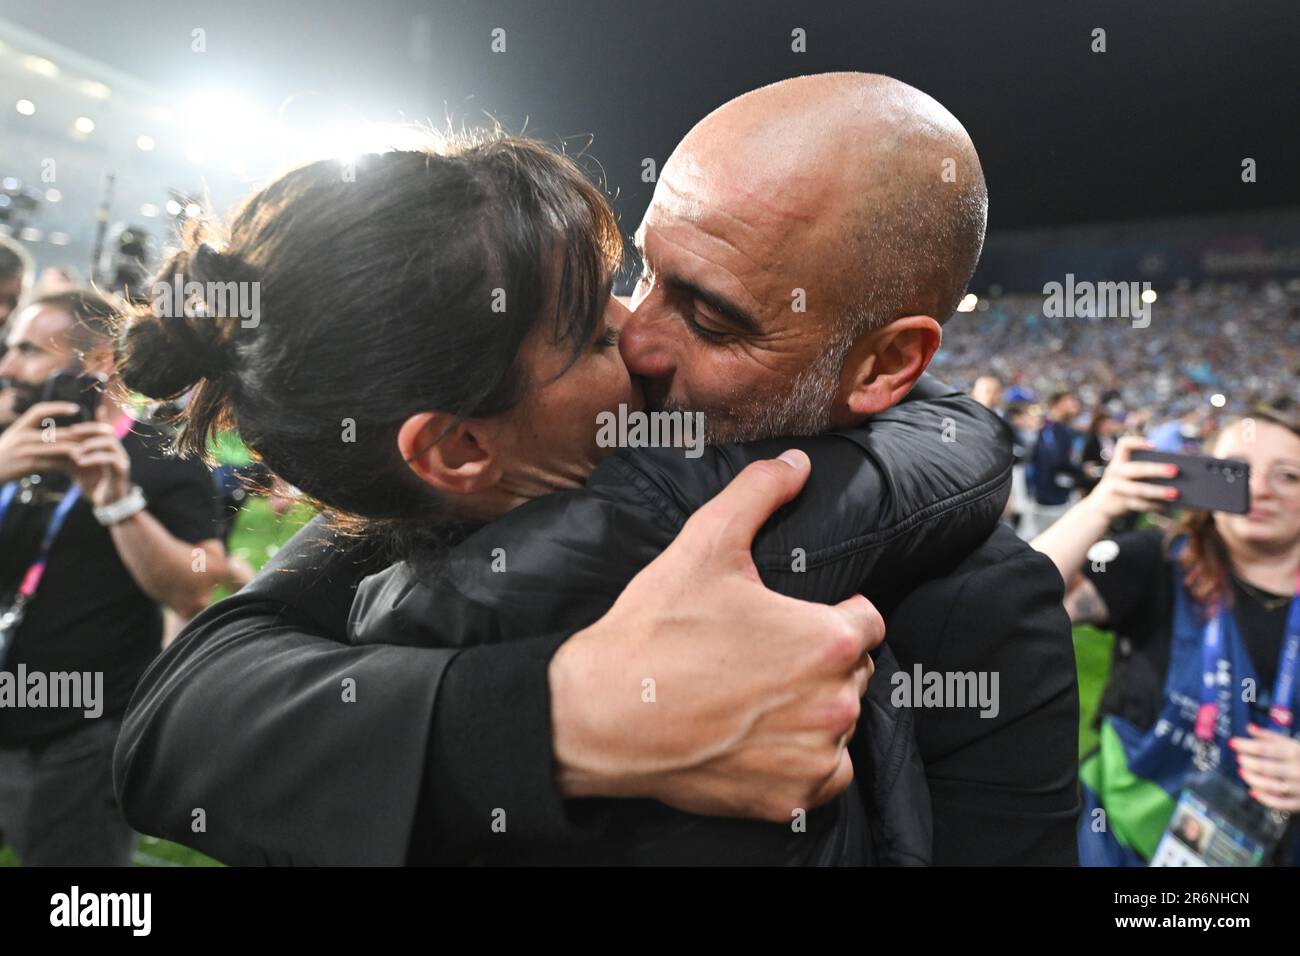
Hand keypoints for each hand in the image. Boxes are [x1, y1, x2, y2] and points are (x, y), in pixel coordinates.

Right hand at [0, 401, 101, 482]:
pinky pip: (55, 463)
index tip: (76, 408)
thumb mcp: (16, 439)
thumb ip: (35, 434)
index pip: (39, 411)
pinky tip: (82, 463)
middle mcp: (23, 436)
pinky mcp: (30, 465)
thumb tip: (60, 433)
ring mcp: (26, 450)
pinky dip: (69, 463)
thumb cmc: (5, 457)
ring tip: (97, 449)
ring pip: (60, 447)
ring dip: (81, 449)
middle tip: (104, 431)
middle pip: (60, 431)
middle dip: (85, 431)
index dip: (57, 408)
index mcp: (20, 427)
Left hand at [65, 406, 131, 507]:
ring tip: (75, 451)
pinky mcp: (122, 470)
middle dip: (89, 429)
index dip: (99, 418)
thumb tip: (54, 445)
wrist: (108, 504)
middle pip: (107, 431)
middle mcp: (117, 451)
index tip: (81, 416)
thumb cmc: (95, 485)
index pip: (104, 429)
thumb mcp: (81, 467)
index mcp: (108, 449)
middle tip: (72, 431)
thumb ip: (73, 455)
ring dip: (91, 444)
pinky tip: (81, 461)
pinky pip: (110, 458)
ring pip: (110, 442)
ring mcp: (122, 459)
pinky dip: (94, 458)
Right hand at [550, 450, 883, 821]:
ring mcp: (813, 758)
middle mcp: (835, 704)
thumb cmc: (655, 631)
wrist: (602, 714)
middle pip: (855, 673)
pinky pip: (824, 777)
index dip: (833, 614)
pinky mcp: (788, 799)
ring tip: (758, 695)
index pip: (867, 620)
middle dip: (822, 661)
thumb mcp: (704, 544)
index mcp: (828, 639)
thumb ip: (758, 493)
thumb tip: (796, 463)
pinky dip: (803, 762)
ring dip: (814, 711)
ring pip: (840, 725)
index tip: (794, 619)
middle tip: (766, 655)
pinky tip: (761, 738)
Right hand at [1083, 435, 1178, 520]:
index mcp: (1118, 462)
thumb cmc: (1122, 487)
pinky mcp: (1120, 503)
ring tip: (1176, 493)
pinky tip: (1168, 506)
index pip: (1123, 445)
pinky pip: (1140, 504)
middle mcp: (1115, 473)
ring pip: (1138, 489)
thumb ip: (1143, 471)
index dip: (1137, 443)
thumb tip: (1174, 474)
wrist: (1099, 507)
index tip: (1155, 446)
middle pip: (1136, 469)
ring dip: (1158, 491)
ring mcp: (1116, 489)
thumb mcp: (1126, 476)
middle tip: (1175, 470)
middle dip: (1156, 470)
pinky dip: (1155, 506)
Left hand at [1231, 724, 1299, 812]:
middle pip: (1268, 767)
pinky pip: (1281, 803)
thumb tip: (1249, 727)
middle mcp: (1298, 769)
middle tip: (1239, 759)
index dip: (1247, 745)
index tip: (1232, 742)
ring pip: (1272, 786)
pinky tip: (1253, 792)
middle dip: (1249, 763)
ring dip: (1253, 780)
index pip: (1266, 748)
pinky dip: (1265, 799)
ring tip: (1242, 772)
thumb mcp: (1292, 743)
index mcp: (1295, 752)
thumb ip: (1270, 736)